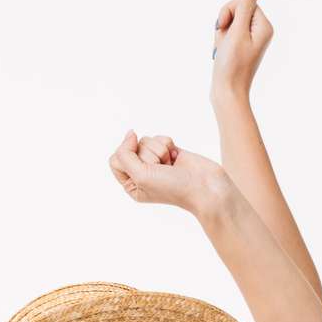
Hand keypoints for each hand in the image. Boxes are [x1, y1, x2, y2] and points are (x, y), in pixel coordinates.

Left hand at [108, 130, 232, 218]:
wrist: (205, 188)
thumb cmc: (174, 188)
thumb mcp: (140, 176)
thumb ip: (124, 154)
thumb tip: (130, 133)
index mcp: (131, 184)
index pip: (115, 160)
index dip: (127, 156)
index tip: (144, 164)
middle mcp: (142, 173)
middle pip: (131, 148)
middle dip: (148, 155)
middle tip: (162, 169)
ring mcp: (156, 162)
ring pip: (146, 140)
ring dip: (160, 150)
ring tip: (171, 165)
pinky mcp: (170, 152)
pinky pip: (160, 138)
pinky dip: (168, 145)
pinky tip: (177, 158)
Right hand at [211, 0, 271, 105]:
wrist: (227, 92)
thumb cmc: (232, 65)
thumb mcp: (237, 32)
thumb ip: (244, 7)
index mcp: (264, 26)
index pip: (244, 2)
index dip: (230, 11)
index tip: (225, 27)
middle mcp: (260, 32)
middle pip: (236, 11)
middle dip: (224, 23)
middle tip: (224, 42)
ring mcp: (250, 40)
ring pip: (229, 23)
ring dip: (220, 34)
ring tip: (223, 50)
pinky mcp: (241, 47)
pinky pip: (227, 35)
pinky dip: (220, 42)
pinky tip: (221, 54)